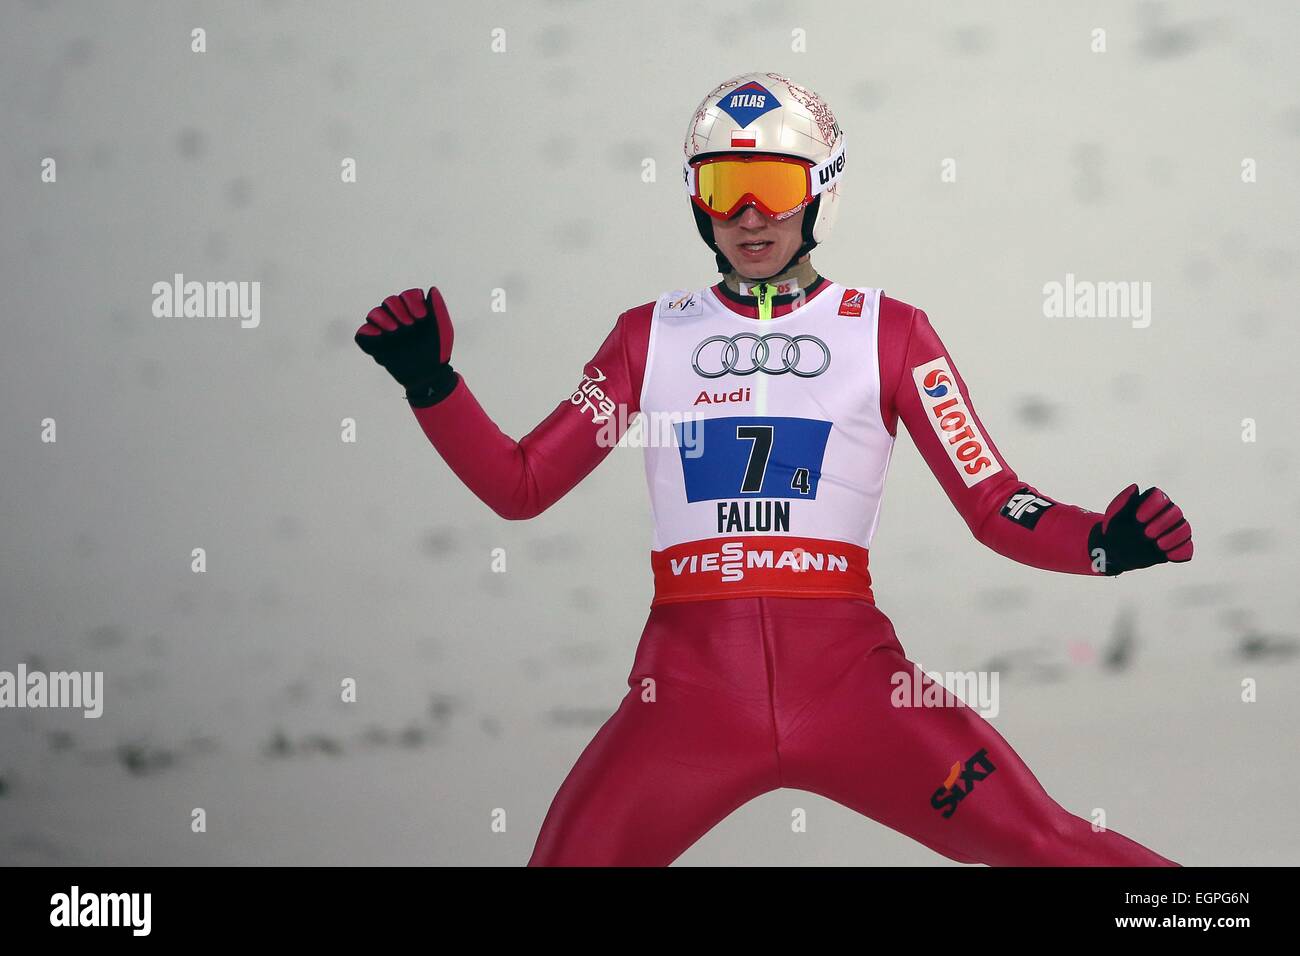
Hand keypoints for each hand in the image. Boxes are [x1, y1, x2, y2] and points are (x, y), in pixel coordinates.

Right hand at [355, 286, 457, 405]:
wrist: (428, 375)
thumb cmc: (437, 351)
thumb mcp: (443, 329)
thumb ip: (438, 308)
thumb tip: (432, 289)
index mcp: (413, 312)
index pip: (407, 295)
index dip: (412, 301)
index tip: (421, 317)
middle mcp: (398, 318)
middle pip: (390, 301)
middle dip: (398, 309)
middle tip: (409, 325)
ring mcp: (385, 331)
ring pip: (374, 313)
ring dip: (383, 317)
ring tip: (395, 330)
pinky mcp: (374, 344)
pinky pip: (362, 332)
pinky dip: (368, 331)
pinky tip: (380, 335)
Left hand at [1087, 484, 1193, 575]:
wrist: (1115, 552)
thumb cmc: (1115, 530)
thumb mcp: (1114, 517)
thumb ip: (1123, 501)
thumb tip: (1135, 487)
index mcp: (1150, 503)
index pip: (1160, 498)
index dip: (1152, 507)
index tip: (1138, 518)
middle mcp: (1166, 514)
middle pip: (1176, 512)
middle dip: (1162, 523)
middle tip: (1146, 534)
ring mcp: (1173, 531)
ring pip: (1184, 529)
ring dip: (1173, 537)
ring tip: (1158, 545)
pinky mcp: (1176, 547)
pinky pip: (1186, 548)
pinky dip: (1180, 551)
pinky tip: (1167, 555)